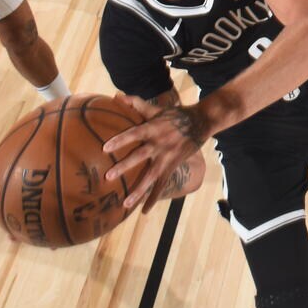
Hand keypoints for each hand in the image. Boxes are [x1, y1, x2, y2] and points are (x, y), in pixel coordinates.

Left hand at [104, 96, 212, 210]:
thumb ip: (137, 104)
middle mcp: (159, 144)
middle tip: (109, 176)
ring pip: (150, 176)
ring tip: (125, 204)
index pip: (134, 134)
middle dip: (125, 166)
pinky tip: (143, 211)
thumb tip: (118, 96)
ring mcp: (166, 157)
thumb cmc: (175, 115)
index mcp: (153, 129)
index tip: (105, 148)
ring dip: (138, 191)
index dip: (121, 140)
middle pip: (140, 156)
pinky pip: (161, 185)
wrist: (201, 123)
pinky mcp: (172, 166)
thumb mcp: (157, 109)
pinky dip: (153, 198)